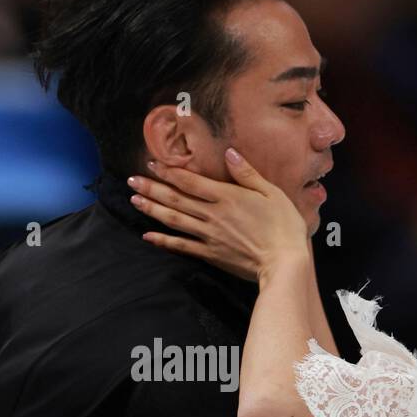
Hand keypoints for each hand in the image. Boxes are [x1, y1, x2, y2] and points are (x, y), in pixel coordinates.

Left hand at [127, 148, 308, 281]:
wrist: (284, 263)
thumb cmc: (283, 226)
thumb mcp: (271, 193)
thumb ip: (247, 173)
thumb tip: (229, 153)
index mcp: (227, 197)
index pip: (191, 181)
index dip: (170, 172)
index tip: (152, 163)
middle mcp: (213, 215)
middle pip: (176, 199)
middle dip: (152, 188)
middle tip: (132, 179)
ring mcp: (209, 236)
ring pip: (174, 220)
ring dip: (152, 209)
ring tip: (134, 200)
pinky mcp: (211, 254)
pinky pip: (181, 246)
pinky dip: (163, 241)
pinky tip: (148, 236)